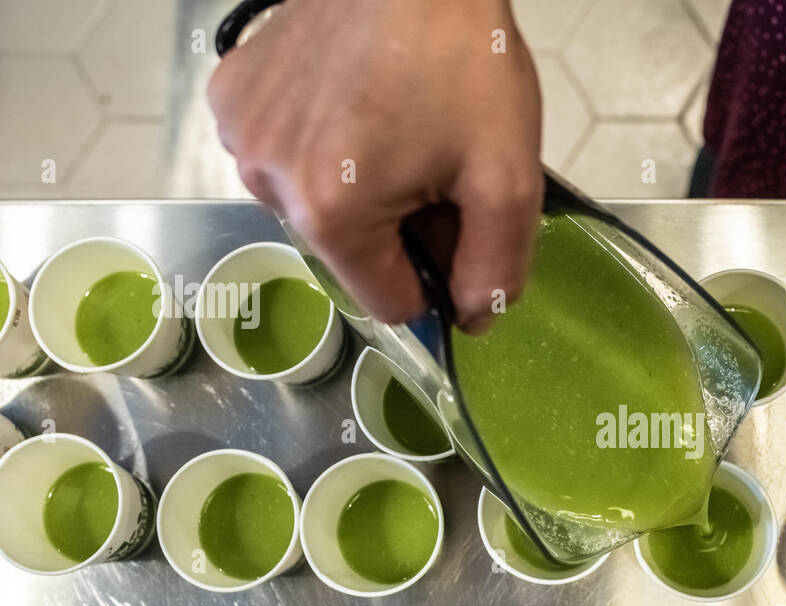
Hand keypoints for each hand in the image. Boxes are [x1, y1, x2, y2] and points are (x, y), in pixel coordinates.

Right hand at [208, 0, 542, 331]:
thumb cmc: (460, 59)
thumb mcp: (506, 178)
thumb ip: (495, 267)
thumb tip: (473, 318)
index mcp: (332, 216)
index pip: (390, 304)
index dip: (435, 277)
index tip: (456, 226)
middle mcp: (269, 185)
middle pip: (352, 254)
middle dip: (399, 227)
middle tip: (435, 162)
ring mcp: (241, 137)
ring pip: (316, 207)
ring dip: (358, 187)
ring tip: (393, 122)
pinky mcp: (230, 98)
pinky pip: (283, 156)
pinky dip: (319, 145)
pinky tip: (351, 101)